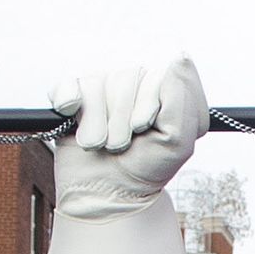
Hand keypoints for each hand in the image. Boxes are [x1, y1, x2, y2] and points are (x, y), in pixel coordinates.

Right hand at [48, 59, 207, 220]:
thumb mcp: (178, 142)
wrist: (106, 195)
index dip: (153, 102)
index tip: (149, 127)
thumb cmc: (146, 171)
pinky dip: (71, 103)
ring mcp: (105, 90)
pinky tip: (75, 122)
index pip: (161, 72)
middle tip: (124, 144)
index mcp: (167, 91)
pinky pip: (71, 85)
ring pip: (99, 82)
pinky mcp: (75, 97)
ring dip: (99, 125)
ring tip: (103, 145)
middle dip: (124, 119)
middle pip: (129, 74)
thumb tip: (179, 57)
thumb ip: (183, 99)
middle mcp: (137, 84)